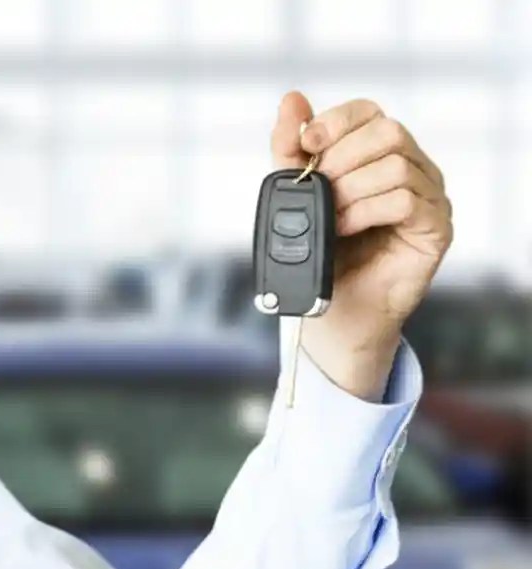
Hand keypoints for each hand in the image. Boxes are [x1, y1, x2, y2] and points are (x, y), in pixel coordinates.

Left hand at [270, 91, 452, 400]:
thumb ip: (290, 149)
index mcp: (379, 153)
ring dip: (350, 190)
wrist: (334, 310)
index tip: (307, 145)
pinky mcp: (435, 228)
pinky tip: (345, 228)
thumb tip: (292, 99)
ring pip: (395, 165)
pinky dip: (366, 211)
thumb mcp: (296, 194)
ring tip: (330, 218)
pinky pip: (405, 200)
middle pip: (387, 132)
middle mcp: (412, 167)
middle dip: (342, 159)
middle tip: (319, 191)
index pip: (369, 112)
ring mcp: (428, 196)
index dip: (337, 122)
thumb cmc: (321, 250)